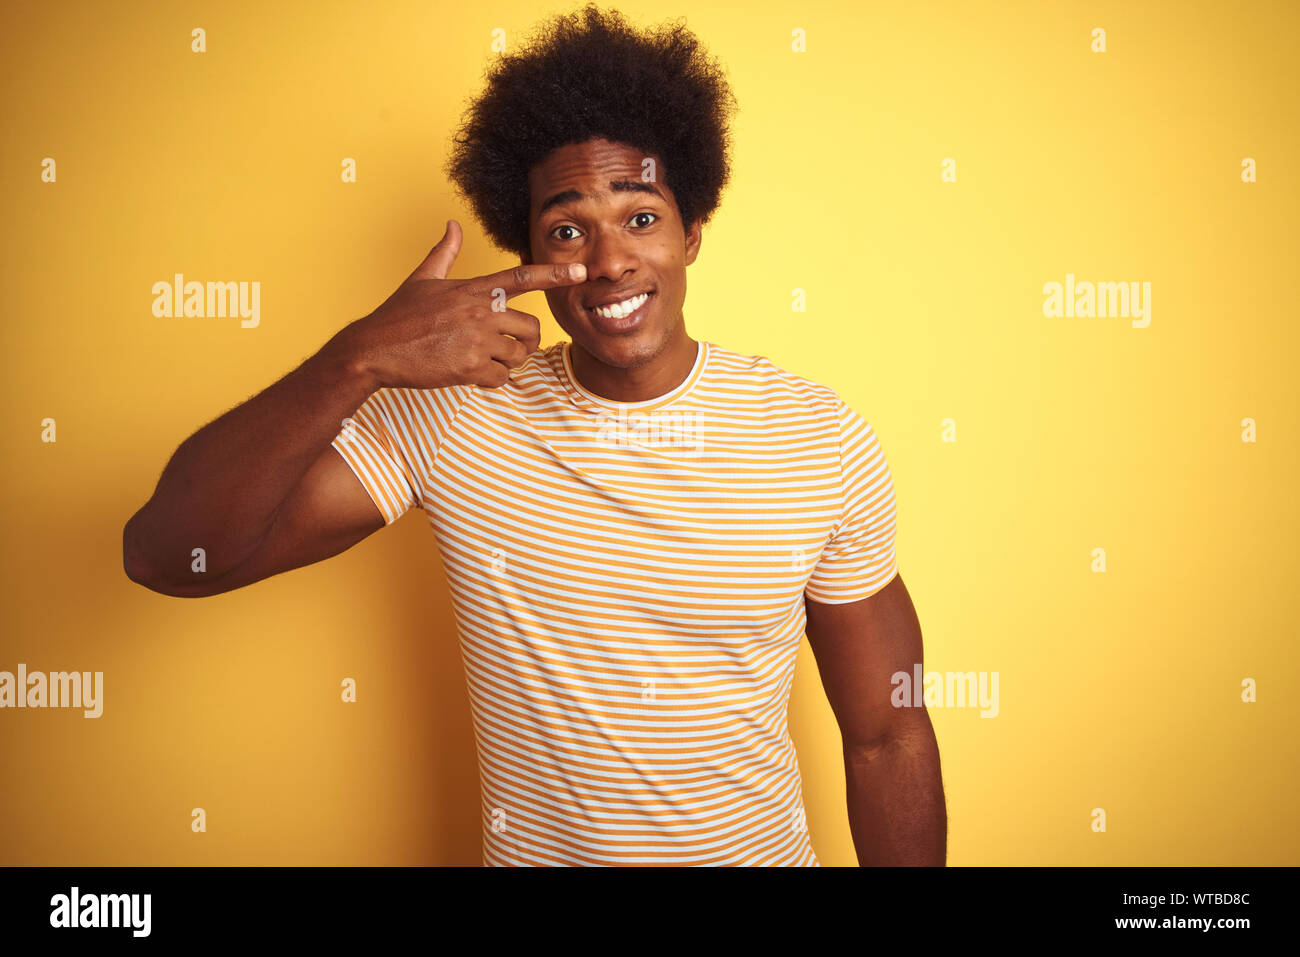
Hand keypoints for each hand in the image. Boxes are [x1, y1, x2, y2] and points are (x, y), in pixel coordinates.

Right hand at [343, 220, 585, 390]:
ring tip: (481, 360)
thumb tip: (452, 225)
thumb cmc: (397, 316)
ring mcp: (475, 339)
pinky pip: (501, 378)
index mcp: (472, 288)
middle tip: (509, 348)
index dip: (555, 274)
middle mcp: (479, 310)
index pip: (522, 276)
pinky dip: (490, 381)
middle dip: (525, 342)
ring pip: (518, 356)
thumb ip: (444, 253)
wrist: (372, 349)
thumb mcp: (422, 279)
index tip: (581, 273)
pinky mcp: (469, 366)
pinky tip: (470, 374)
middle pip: (531, 328)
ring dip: (506, 363)